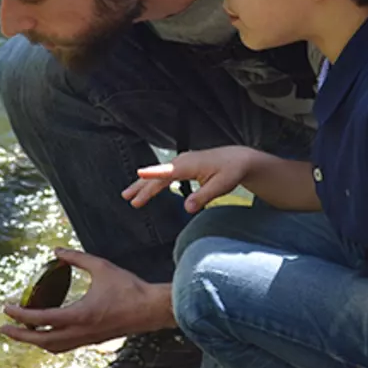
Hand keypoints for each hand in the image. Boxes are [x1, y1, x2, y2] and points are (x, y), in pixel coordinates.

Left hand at [0, 248, 173, 353]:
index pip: (41, 319)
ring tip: (21, 331)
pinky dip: (50, 342)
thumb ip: (76, 258)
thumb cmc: (129, 287)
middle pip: (41, 340)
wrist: (152, 310)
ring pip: (53, 348)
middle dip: (20, 335)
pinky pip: (65, 347)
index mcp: (80, 315)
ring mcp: (87, 340)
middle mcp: (80, 332)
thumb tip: (56, 250)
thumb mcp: (101, 267)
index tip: (6, 309)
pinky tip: (46, 332)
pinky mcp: (93, 341)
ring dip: (34, 341)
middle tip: (3, 327)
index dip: (20, 315)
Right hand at [122, 146, 256, 212]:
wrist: (239, 159)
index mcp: (188, 165)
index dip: (152, 175)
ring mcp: (181, 162)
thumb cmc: (231, 171)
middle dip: (142, 187)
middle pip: (157, 176)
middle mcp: (181, 161)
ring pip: (158, 175)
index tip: (139, 175)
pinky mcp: (183, 165)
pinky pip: (164, 174)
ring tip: (129, 195)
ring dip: (143, 185)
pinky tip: (147, 188)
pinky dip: (153, 181)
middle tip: (129, 199)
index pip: (166, 171)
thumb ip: (202, 197)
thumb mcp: (220, 187)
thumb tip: (187, 208)